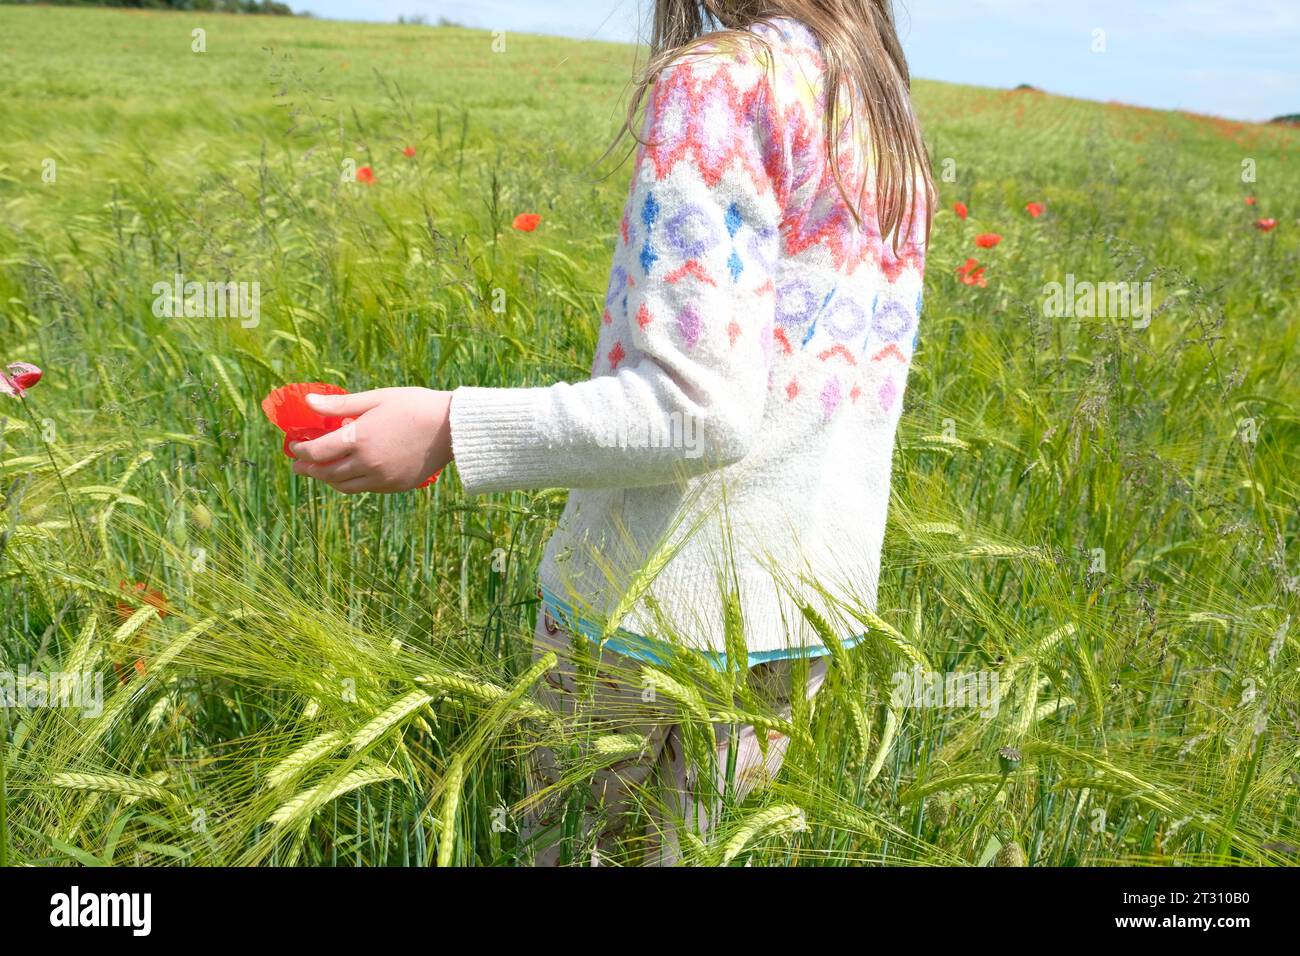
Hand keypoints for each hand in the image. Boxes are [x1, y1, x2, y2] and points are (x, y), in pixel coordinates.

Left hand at [290, 387, 452, 493]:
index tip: (294, 446)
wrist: (452, 428)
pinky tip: (349, 474)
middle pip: (327, 473)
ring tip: (321, 472)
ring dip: (328, 479)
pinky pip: (365, 488)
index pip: (317, 452)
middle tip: (299, 465)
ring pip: (344, 486)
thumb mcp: (377, 399)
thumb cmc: (415, 406)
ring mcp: (382, 478)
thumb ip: (340, 405)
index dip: (301, 451)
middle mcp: (367, 463)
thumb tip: (308, 402)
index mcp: (359, 438)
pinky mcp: (396, 486)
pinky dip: (351, 483)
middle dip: (309, 469)